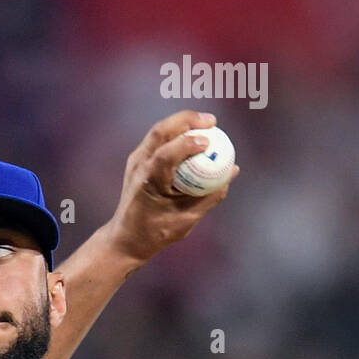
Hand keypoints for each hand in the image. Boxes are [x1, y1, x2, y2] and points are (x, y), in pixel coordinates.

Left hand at [103, 110, 239, 270]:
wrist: (126, 238)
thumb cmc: (156, 232)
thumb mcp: (187, 219)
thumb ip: (211, 195)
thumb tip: (232, 171)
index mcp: (149, 182)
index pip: (166, 154)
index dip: (188, 143)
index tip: (208, 141)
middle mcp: (139, 166)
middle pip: (161, 131)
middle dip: (187, 120)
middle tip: (211, 121)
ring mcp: (135, 161)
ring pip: (158, 131)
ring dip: (182, 122)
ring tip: (205, 123)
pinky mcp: (137, 160)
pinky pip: (157, 139)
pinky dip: (175, 133)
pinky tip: (192, 135)